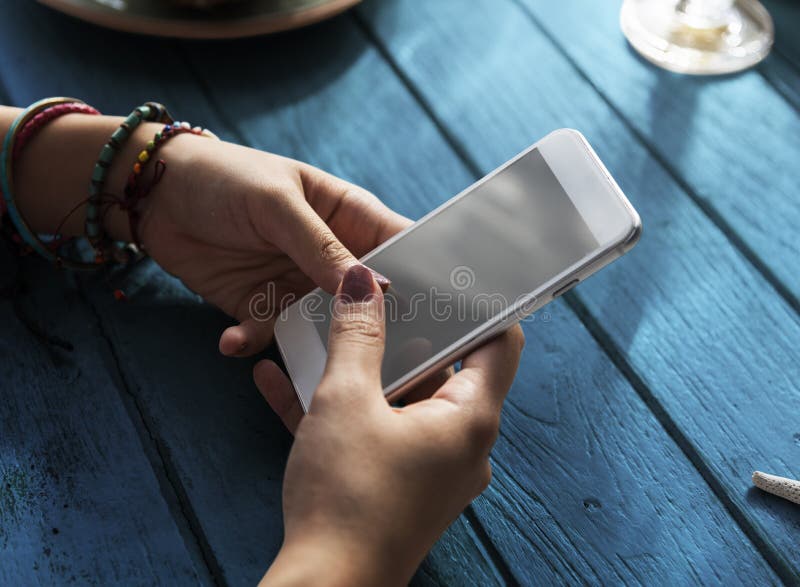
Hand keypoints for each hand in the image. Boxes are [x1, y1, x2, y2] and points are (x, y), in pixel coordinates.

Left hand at [137, 135, 402, 356]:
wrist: (154, 194)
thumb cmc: (223, 177)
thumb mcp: (276, 204)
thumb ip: (319, 245)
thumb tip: (367, 285)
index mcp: (347, 216)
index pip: (400, 244)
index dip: (420, 275)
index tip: (434, 311)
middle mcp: (330, 255)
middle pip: (368, 297)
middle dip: (371, 323)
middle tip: (374, 353)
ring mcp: (297, 284)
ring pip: (324, 326)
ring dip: (313, 343)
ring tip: (304, 362)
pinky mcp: (261, 306)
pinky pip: (270, 333)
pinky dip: (253, 340)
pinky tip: (232, 341)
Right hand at [256, 265, 523, 585]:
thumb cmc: (346, 498)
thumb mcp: (345, 401)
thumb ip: (357, 336)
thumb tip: (364, 282)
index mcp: (469, 419)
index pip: (500, 343)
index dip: (480, 304)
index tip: (451, 277)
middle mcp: (461, 445)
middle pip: (445, 369)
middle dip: (405, 333)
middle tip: (374, 297)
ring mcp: (431, 470)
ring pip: (402, 401)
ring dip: (361, 370)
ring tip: (322, 335)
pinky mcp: (399, 488)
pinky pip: (376, 433)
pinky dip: (343, 409)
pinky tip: (284, 383)